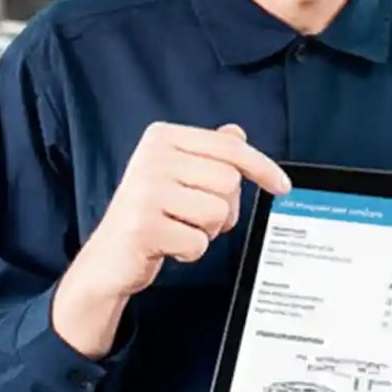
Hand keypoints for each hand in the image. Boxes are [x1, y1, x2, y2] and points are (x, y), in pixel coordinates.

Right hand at [54, 122, 289, 358]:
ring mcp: (145, 191)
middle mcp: (151, 158)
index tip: (283, 186)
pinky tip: (167, 245)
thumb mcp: (177, 176)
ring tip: (178, 228)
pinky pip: (198, 242)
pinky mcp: (143, 227)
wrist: (109, 258)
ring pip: (217, 212)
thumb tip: (237, 133)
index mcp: (161, 138)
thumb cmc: (150, 215)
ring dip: (206, 231)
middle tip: (196, 216)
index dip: (263, 168)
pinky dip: (190, 251)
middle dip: (224, 208)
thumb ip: (208, 153)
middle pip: (229, 181)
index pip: (229, 147)